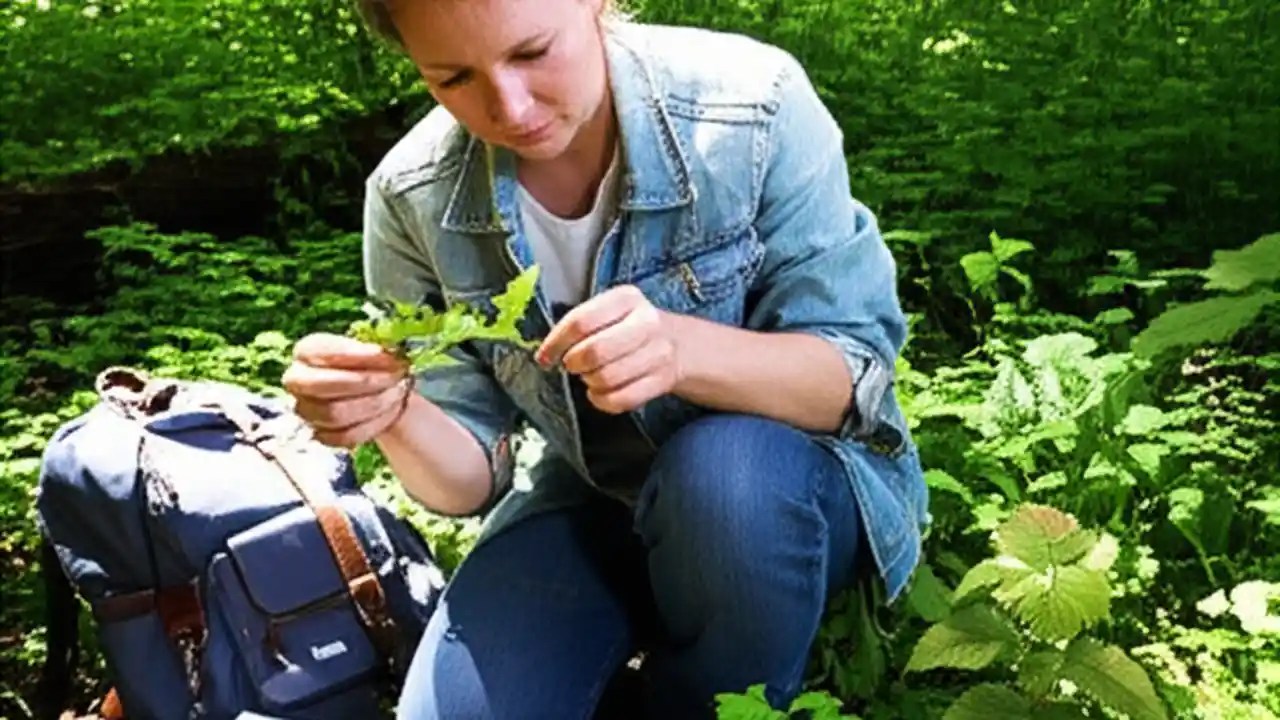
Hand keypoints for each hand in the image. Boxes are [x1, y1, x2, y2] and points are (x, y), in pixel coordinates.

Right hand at [281, 332, 412, 447]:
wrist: (378, 390)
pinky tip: (392, 410)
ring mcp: (306, 410)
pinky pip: (344, 436)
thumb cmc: (373, 363)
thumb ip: (377, 348)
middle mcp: (297, 380)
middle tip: (397, 376)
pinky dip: (373, 425)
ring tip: (399, 391)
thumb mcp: (375, 348)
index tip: (389, 358)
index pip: (322, 352)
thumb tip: (389, 353)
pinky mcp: (321, 434)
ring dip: (374, 403)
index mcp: (307, 350)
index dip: (357, 356)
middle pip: (322, 386)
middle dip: (364, 382)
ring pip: (334, 414)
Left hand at [535, 285, 682, 413]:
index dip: (556, 343)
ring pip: (607, 378)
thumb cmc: (630, 327)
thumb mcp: (610, 311)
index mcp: (627, 298)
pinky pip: (621, 400)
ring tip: (590, 375)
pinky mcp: (662, 381)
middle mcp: (646, 323)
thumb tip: (546, 353)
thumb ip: (579, 324)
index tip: (544, 356)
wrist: (680, 345)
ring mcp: (658, 353)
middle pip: (595, 351)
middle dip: (574, 363)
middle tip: (572, 365)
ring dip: (589, 382)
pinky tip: (600, 392)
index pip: (581, 321)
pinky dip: (602, 400)